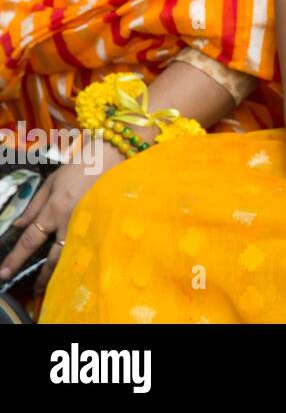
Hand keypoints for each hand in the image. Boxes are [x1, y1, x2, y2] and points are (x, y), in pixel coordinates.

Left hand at [0, 148, 123, 293]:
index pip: (30, 240)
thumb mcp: (52, 181)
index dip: (16, 258)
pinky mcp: (103, 225)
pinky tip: (76, 271)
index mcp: (54, 209)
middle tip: (34, 290)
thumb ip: (35, 204)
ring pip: (72, 256)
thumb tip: (19, 225)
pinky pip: (87, 248)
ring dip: (60, 273)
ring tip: (52, 286)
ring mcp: (88, 225)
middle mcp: (69, 222)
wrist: (113, 157)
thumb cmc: (81, 166)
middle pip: (52, 257)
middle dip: (41, 276)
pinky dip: (79, 261)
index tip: (4, 273)